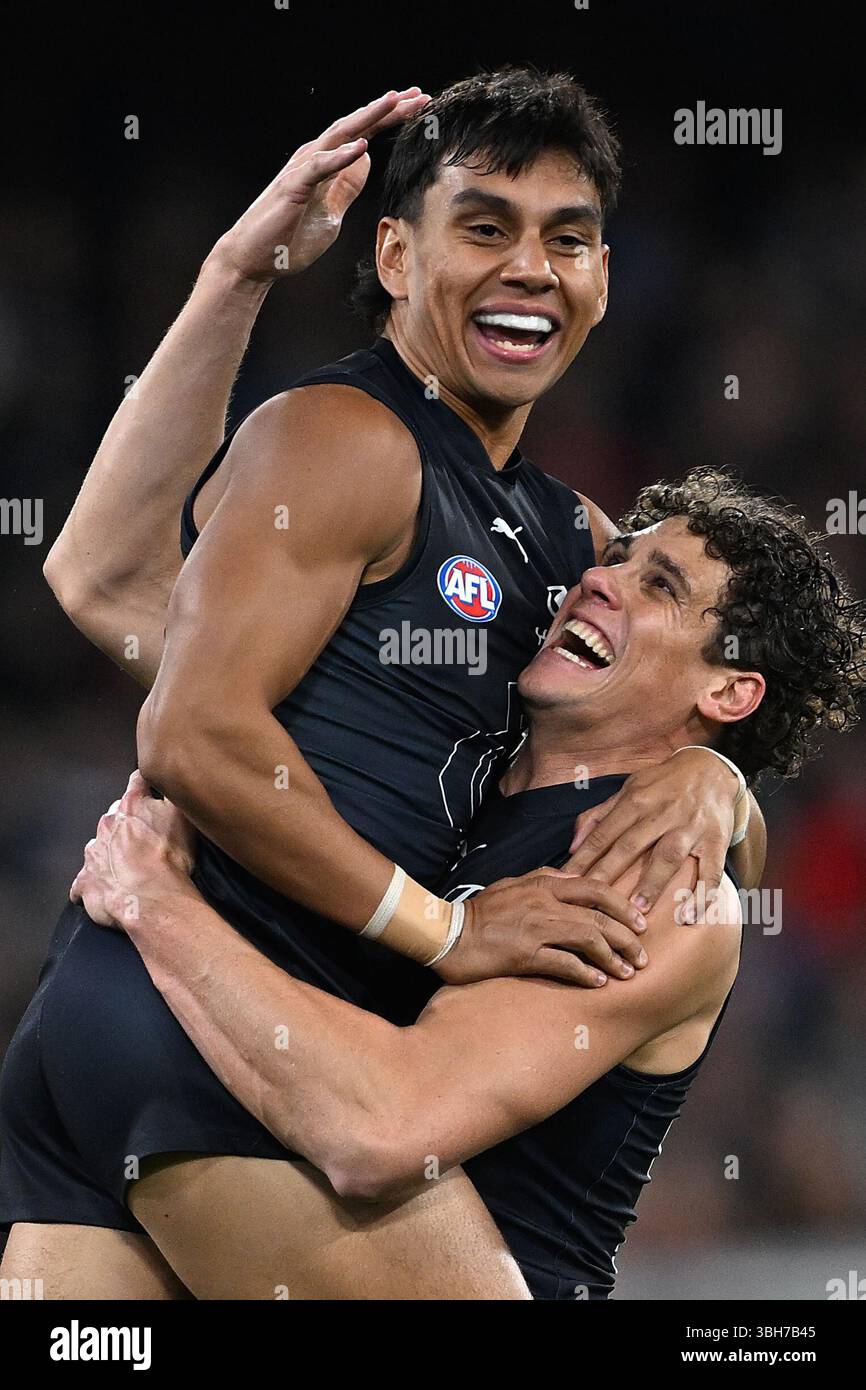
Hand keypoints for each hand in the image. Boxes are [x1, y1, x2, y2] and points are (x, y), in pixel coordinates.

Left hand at [70, 771, 198, 929]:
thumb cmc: (170, 857)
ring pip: (99, 846)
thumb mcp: (183, 815)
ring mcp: (92, 853)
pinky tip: (107, 891)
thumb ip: (174, 791)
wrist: (151, 899)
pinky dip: (94, 884)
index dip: (147, 785)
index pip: (138, 781)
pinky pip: (83, 883)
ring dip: (111, 853)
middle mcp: (106, 824)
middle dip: (128, 823)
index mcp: (131, 805)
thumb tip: (170, 775)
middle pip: (116, 815)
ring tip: (129, 869)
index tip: (153, 790)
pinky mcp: (84, 882)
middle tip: (146, 839)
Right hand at [206, 88, 429, 282]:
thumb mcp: (331, 213)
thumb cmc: (288, 238)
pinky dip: (340, 156)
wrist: (255, 260)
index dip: (390, 120)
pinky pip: (319, 167)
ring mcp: (302, 170)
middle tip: (418, 93)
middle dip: (387, 110)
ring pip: (338, 137)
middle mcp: (314, 158)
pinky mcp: (292, 188)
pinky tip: (361, 147)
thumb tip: (367, 159)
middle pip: (356, 127)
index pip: (363, 136)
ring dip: (366, 119)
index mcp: (326, 164)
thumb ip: (346, 186)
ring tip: (393, 103)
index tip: (419, 106)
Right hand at [436, 868, 647, 988]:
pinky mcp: (524, 955)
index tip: (639, 922)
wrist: (446, 933)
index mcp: (542, 884)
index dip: (622, 905)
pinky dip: (586, 974)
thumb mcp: (512, 884)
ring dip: (614, 957)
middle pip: (599, 916)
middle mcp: (544, 903)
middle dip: (627, 937)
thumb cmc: (480, 912)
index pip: (595, 888)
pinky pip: (564, 964)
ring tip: (628, 973)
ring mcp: (535, 928)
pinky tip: (598, 984)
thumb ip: (544, 877)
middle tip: (642, 956)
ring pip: (589, 938)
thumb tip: (574, 877)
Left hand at [564, 749, 739, 913]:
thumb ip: (599, 815)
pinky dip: (702, 894)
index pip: (603, 833)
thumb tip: (572, 845)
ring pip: (668, 856)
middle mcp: (661, 813)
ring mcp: (690, 827)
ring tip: (637, 910)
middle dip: (609, 873)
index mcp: (636, 801)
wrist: (712, 768)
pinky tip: (689, 916)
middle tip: (592, 902)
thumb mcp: (629, 788)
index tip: (566, 881)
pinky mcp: (717, 840)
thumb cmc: (663, 783)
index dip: (583, 858)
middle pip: (630, 845)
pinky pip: (711, 870)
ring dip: (652, 883)